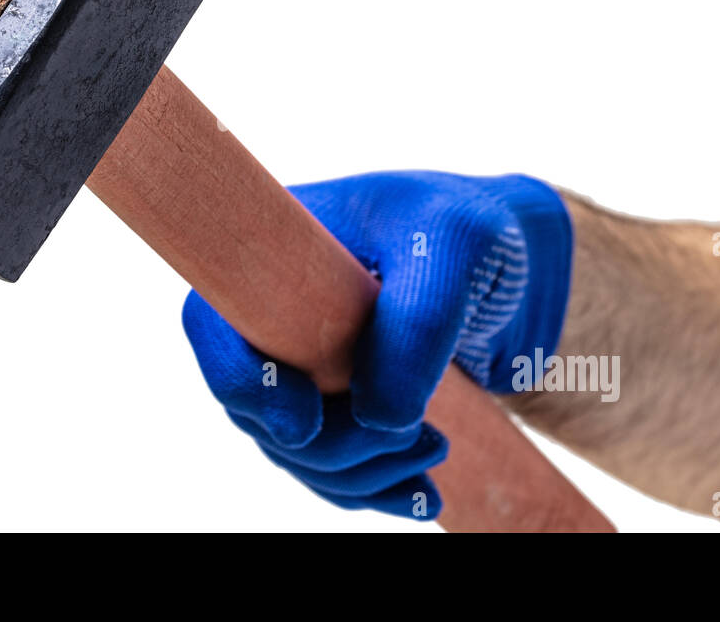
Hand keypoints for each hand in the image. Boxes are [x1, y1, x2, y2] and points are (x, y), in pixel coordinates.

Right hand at [182, 171, 572, 520]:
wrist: (510, 258)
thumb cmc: (467, 227)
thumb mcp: (454, 244)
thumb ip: (416, 320)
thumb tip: (377, 416)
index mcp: (272, 254)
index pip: (209, 324)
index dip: (240, 381)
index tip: (304, 421)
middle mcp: (270, 314)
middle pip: (255, 409)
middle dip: (332, 444)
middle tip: (416, 431)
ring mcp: (297, 364)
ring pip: (294, 451)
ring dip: (360, 471)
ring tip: (435, 445)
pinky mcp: (333, 404)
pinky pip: (328, 467)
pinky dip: (370, 489)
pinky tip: (422, 493)